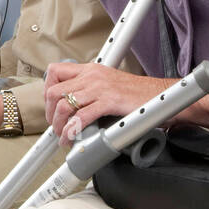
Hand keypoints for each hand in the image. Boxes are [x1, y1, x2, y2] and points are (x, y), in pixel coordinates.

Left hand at [43, 62, 177, 144]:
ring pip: (64, 104)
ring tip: (63, 135)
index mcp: (90, 69)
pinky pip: (82, 116)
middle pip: (54, 91)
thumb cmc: (137, 93)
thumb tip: (72, 106)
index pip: (54, 72)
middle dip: (49, 113)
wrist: (162, 94)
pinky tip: (72, 138)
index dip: (47, 91)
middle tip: (55, 125)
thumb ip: (90, 90)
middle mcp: (92, 76)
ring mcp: (100, 88)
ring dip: (58, 124)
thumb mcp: (108, 84)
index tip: (51, 107)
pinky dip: (72, 130)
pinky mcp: (109, 101)